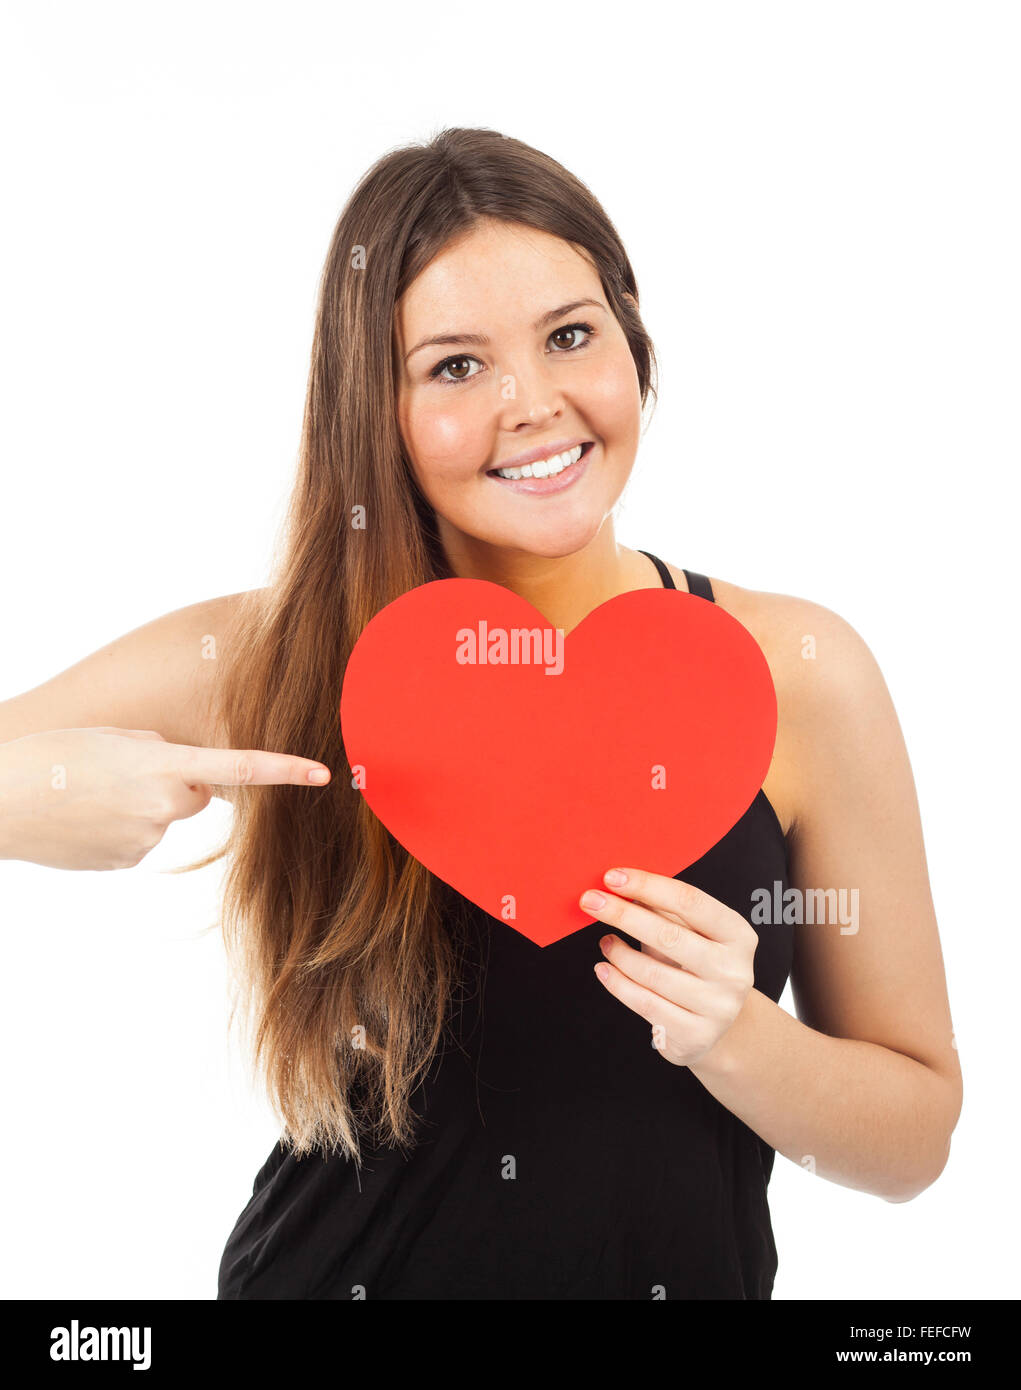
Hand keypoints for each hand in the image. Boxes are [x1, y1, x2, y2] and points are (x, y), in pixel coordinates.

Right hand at [0, 727, 331, 869]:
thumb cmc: (54, 756)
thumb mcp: (116, 736)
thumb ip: (161, 750)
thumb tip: (188, 780)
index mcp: (164, 764)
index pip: (240, 768)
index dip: (285, 769)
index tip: (325, 774)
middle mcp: (164, 806)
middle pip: (195, 792)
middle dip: (174, 782)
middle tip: (121, 772)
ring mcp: (147, 839)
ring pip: (163, 815)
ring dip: (139, 804)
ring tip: (91, 794)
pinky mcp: (127, 861)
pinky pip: (139, 837)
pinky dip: (119, 827)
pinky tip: (85, 819)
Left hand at [580, 868, 757, 1066]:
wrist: (714, 1027)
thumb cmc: (694, 967)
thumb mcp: (690, 934)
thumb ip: (664, 910)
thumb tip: (620, 882)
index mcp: (738, 934)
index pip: (689, 901)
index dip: (648, 885)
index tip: (612, 877)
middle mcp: (734, 970)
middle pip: (668, 935)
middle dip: (622, 914)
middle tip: (590, 901)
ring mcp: (718, 1006)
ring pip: (651, 973)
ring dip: (618, 953)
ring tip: (605, 942)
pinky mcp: (696, 1034)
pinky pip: (644, 1003)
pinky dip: (617, 983)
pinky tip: (604, 969)